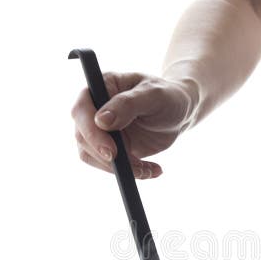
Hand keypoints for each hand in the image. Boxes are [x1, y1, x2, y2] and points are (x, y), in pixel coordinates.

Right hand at [70, 72, 199, 177]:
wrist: (179, 112)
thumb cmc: (168, 96)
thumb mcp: (153, 95)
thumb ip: (127, 104)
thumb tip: (101, 120)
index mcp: (101, 87)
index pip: (81, 110)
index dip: (91, 132)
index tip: (111, 150)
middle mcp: (94, 108)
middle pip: (82, 136)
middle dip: (104, 156)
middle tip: (133, 165)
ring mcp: (100, 130)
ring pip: (91, 156)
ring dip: (119, 168)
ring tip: (149, 168)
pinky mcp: (110, 147)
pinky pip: (109, 166)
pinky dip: (131, 173)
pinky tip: (152, 170)